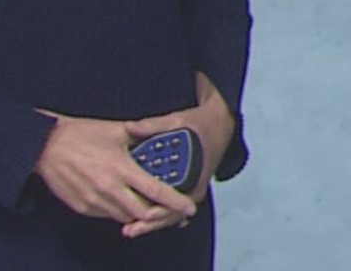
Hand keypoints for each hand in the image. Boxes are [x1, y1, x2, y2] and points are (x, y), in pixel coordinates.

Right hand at [33, 111, 198, 236]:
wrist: (44, 145)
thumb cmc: (80, 134)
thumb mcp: (117, 129)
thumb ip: (143, 132)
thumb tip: (161, 132)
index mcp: (122, 169)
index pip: (156, 192)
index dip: (176, 202)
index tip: (190, 207)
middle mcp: (110, 189)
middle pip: (144, 213)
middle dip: (160, 214)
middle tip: (169, 208)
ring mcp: (95, 201)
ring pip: (126, 218)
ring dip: (139, 214)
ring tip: (148, 203)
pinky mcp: (82, 208)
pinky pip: (108, 216)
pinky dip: (120, 211)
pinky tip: (124, 199)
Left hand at [121, 74, 235, 232]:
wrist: (221, 123)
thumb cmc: (202, 124)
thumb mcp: (178, 121)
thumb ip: (153, 126)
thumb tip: (131, 128)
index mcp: (193, 171)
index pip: (172, 196)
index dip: (154, 207)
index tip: (135, 211)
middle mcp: (195, 184)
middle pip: (171, 211)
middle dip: (150, 221)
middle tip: (130, 228)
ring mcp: (193, 189)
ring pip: (173, 213)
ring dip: (153, 221)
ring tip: (132, 228)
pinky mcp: (189, 189)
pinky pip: (175, 207)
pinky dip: (161, 214)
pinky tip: (147, 221)